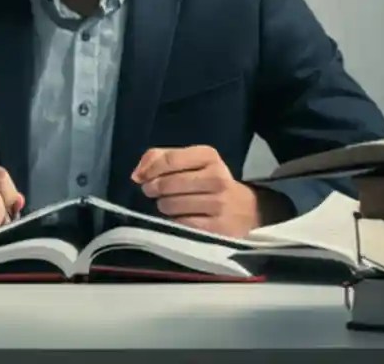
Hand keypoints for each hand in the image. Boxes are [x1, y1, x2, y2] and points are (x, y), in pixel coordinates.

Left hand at [131, 145, 288, 237]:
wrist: (246, 210)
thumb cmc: (209, 182)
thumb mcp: (191, 162)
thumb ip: (161, 158)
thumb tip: (137, 174)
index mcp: (209, 156)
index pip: (170, 159)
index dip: (149, 169)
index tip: (140, 178)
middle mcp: (217, 177)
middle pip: (167, 184)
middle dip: (153, 189)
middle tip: (153, 192)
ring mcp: (219, 203)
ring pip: (171, 205)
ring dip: (163, 206)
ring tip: (170, 205)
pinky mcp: (217, 227)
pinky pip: (181, 223)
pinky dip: (175, 221)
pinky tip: (181, 217)